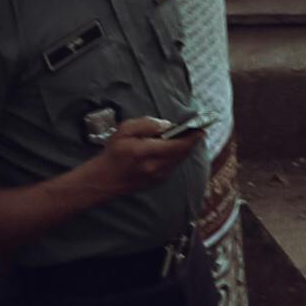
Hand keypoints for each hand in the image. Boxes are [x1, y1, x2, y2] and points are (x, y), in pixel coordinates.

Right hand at [87, 113, 201, 198]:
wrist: (104, 179)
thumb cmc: (113, 153)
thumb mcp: (124, 130)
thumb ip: (146, 124)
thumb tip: (166, 125)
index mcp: (144, 152)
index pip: (177, 145)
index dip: (192, 136)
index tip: (200, 127)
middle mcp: (154, 167)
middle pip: (182, 152)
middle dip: (191, 140)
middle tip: (197, 129)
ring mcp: (158, 176)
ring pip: (179, 159)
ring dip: (185, 148)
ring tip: (188, 136)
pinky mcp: (159, 181)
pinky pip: (173, 165)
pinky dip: (176, 155)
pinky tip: (175, 147)